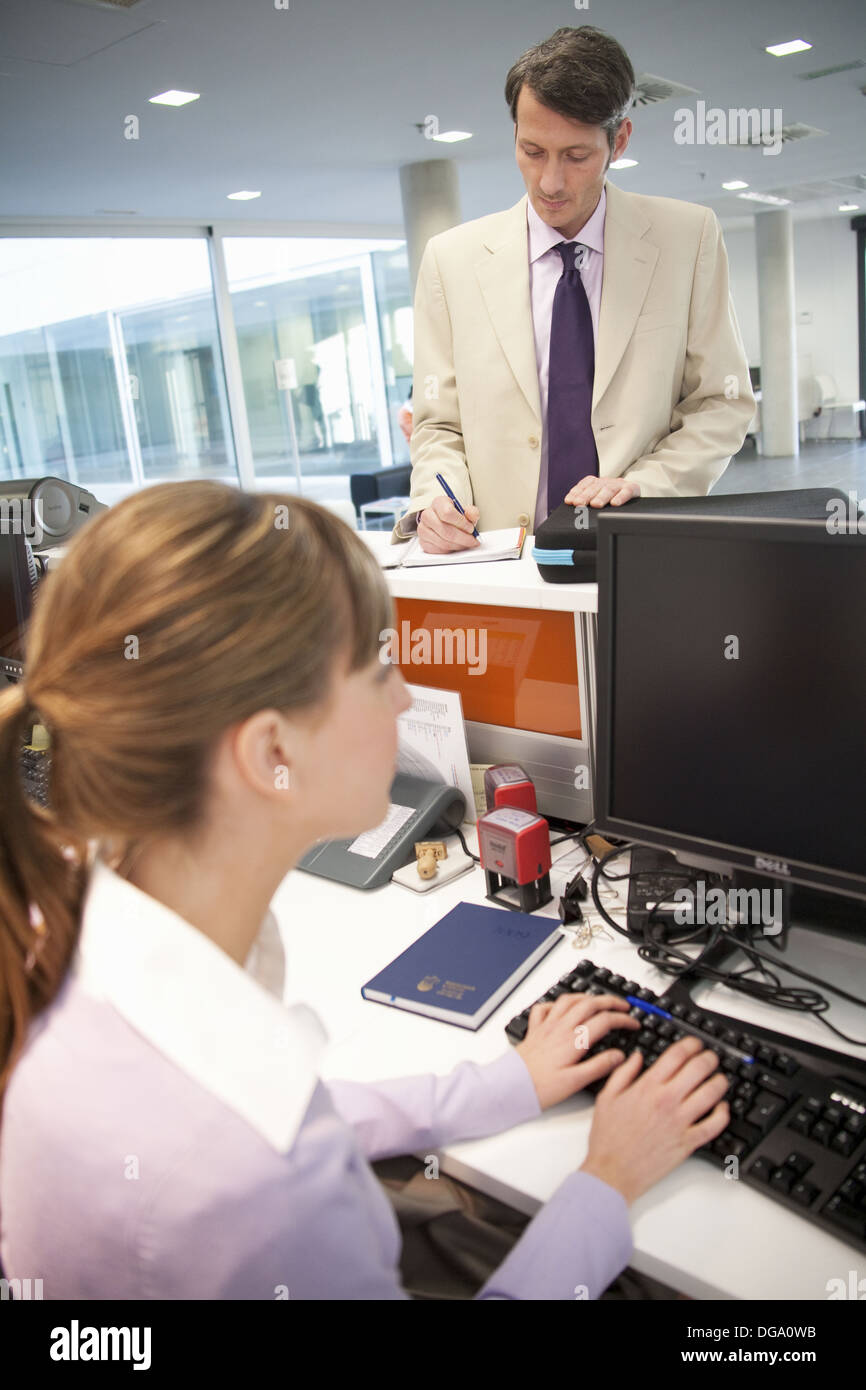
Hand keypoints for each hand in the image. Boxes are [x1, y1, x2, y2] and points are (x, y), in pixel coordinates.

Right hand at [417, 495, 480, 552]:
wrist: (444, 522)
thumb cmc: (454, 517)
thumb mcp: (465, 511)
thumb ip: (471, 512)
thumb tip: (472, 515)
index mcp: (438, 503)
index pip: (447, 513)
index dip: (461, 523)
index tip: (471, 529)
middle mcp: (427, 515)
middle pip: (446, 531)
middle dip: (463, 538)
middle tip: (472, 541)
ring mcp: (423, 529)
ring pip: (443, 542)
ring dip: (458, 546)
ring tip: (466, 544)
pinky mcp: (423, 541)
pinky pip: (438, 550)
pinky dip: (450, 551)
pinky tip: (456, 546)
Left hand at [515, 992, 639, 1110]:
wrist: (510, 1087)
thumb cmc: (540, 1088)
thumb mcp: (575, 1083)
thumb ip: (599, 1067)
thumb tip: (619, 1056)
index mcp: (573, 1041)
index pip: (604, 1021)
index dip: (622, 1019)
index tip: (633, 1023)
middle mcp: (560, 1028)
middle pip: (589, 1004)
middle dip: (610, 1001)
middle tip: (623, 1006)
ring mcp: (546, 1026)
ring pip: (568, 1000)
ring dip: (586, 996)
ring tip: (598, 1000)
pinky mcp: (534, 1030)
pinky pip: (545, 1007)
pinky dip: (557, 1002)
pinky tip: (562, 1007)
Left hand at [565, 477, 639, 508]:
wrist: (633, 492)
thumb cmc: (613, 499)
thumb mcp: (599, 498)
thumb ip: (587, 502)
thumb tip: (572, 509)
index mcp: (598, 482)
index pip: (585, 484)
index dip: (576, 492)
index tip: (569, 501)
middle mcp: (607, 481)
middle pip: (595, 487)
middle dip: (586, 496)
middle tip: (579, 504)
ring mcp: (619, 484)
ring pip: (609, 489)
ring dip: (601, 497)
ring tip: (595, 504)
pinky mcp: (632, 489)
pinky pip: (627, 492)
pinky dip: (620, 497)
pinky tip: (615, 503)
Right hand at [579, 1035, 729, 1204]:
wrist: (612, 1172)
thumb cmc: (608, 1138)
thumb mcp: (606, 1097)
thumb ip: (623, 1073)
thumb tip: (637, 1056)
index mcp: (647, 1087)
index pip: (677, 1055)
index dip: (691, 1044)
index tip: (695, 1044)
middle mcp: (666, 1101)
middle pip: (699, 1069)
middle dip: (709, 1058)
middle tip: (711, 1057)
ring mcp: (680, 1122)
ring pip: (711, 1094)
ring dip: (720, 1082)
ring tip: (720, 1079)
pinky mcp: (688, 1143)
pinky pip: (714, 1125)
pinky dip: (723, 1114)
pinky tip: (721, 1107)